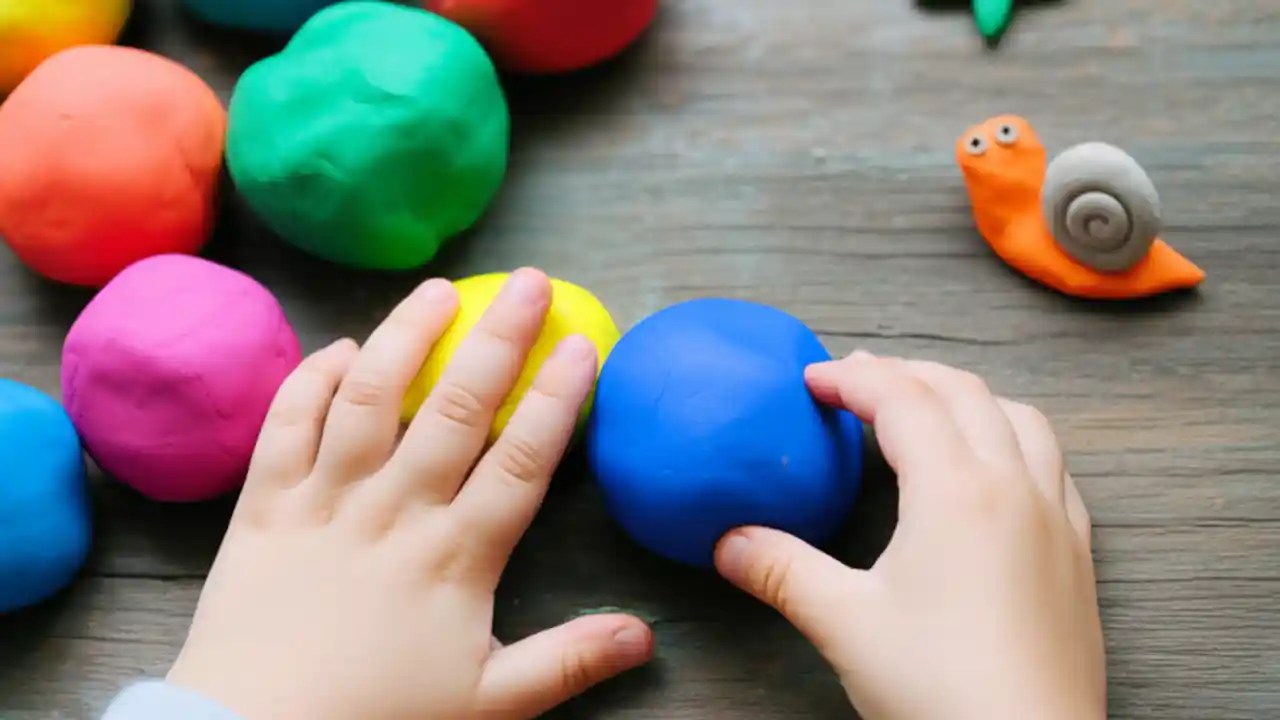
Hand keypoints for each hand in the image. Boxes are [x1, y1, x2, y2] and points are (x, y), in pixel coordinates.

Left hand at [167, 269, 652, 719]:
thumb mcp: (489, 705)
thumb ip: (568, 662)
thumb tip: (645, 635)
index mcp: (456, 557)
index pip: (522, 460)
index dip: (557, 398)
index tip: (584, 344)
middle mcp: (395, 512)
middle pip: (456, 407)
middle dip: (499, 338)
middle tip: (530, 281)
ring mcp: (325, 502)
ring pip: (370, 397)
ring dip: (406, 335)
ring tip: (440, 290)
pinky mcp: (264, 505)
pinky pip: (286, 424)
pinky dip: (313, 379)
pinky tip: (341, 350)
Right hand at [715, 352, 1104, 719]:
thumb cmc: (943, 692)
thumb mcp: (845, 624)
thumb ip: (782, 571)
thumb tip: (728, 543)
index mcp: (956, 491)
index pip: (902, 398)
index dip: (852, 378)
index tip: (813, 380)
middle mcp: (1014, 488)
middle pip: (963, 391)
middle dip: (906, 373)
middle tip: (856, 381)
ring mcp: (1056, 519)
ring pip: (1021, 417)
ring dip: (968, 396)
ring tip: (928, 407)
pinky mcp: (1078, 555)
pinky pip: (1054, 465)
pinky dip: (1016, 437)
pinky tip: (996, 468)